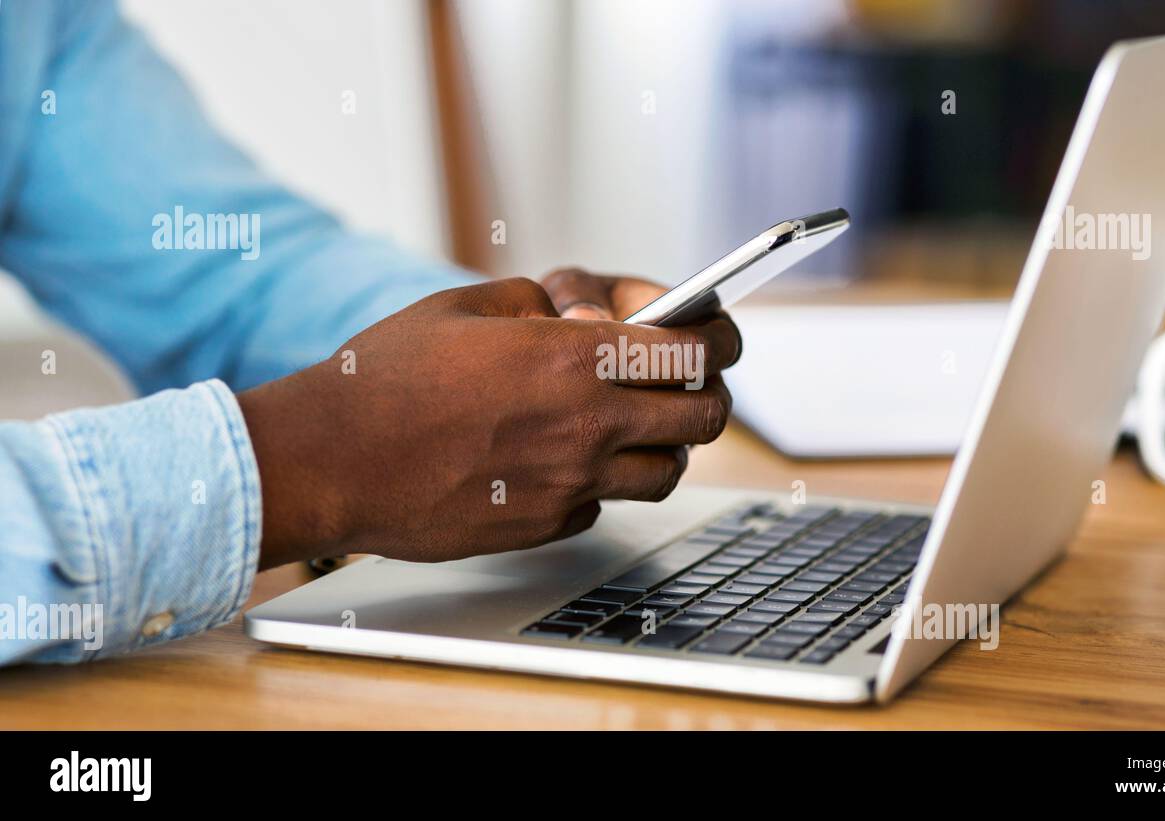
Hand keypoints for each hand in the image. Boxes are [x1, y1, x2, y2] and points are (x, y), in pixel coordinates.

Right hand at [238, 277, 741, 568]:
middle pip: (703, 418)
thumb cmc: (387, 378)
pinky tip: (566, 460)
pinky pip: (605, 503)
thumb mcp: (467, 307)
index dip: (720, 339)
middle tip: (690, 384)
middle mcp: (586, 426)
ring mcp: (570, 483)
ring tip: (635, 426)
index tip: (719, 335)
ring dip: (665, 446)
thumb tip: (586, 312)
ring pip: (667, 472)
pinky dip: (604, 482)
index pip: (694, 353)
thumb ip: (540, 303)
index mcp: (573, 359)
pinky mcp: (544, 525)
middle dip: (709, 395)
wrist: (332, 461)